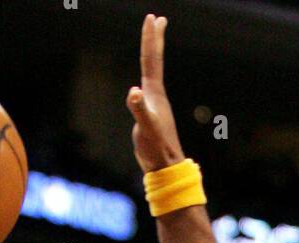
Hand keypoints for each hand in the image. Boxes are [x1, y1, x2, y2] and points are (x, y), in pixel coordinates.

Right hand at [127, 13, 185, 173]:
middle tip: (157, 19)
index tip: (152, 17)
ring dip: (152, 56)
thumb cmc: (156, 149)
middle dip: (154, 39)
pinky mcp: (151, 115)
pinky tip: (143, 81)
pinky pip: (147, 88)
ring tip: (153, 43)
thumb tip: (132, 92)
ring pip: (152, 73)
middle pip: (154, 62)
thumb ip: (139, 110)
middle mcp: (156, 95)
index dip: (150, 39)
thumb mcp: (146, 129)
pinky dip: (146, 78)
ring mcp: (154, 104)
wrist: (165, 167)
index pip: (151, 60)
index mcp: (154, 94)